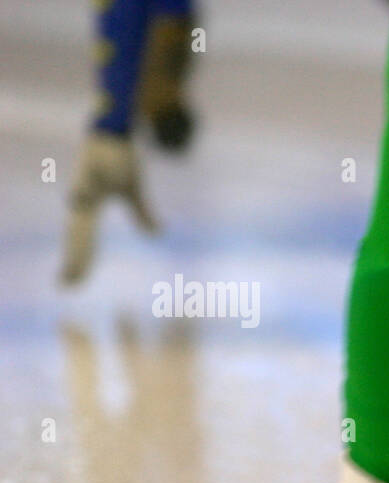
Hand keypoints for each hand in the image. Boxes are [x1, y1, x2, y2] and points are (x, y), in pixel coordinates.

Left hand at [59, 132, 158, 284]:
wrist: (113, 126)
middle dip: (74, 259)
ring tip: (69, 253)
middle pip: (78, 234)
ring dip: (75, 231)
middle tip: (66, 285)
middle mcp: (83, 197)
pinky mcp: (94, 164)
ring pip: (79, 211)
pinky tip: (75, 197)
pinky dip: (82, 188)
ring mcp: (87, 181)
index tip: (69, 286)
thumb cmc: (119, 157)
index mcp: (90, 207)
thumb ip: (143, 214)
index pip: (83, 240)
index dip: (78, 262)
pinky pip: (88, 177)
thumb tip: (158, 234)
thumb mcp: (134, 190)